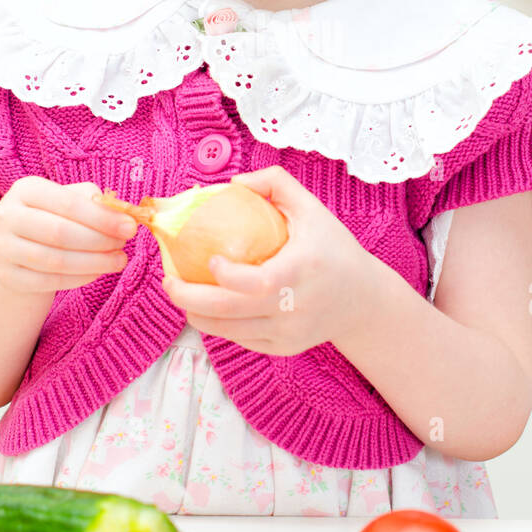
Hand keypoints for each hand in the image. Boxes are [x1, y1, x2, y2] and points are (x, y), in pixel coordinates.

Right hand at [0, 178, 136, 293]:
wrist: (20, 250)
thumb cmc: (54, 219)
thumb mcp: (70, 202)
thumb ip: (95, 204)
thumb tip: (125, 216)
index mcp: (25, 189)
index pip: (68, 204)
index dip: (102, 218)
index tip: (131, 228)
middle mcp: (7, 216)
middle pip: (61, 233)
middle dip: (100, 241)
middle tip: (124, 245)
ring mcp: (3, 248)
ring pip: (57, 261)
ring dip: (95, 262)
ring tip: (119, 260)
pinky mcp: (7, 276)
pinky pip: (50, 281)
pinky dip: (80, 278)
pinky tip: (98, 272)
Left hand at [159, 165, 375, 354]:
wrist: (363, 300)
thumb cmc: (333, 248)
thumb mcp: (312, 208)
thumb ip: (275, 183)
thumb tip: (233, 182)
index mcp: (302, 271)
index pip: (256, 283)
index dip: (225, 276)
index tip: (210, 259)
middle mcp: (294, 308)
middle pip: (229, 311)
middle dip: (188, 298)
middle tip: (168, 281)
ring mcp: (287, 333)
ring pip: (227, 331)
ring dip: (196, 313)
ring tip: (180, 292)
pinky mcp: (283, 349)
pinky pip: (239, 339)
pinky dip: (218, 324)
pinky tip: (207, 307)